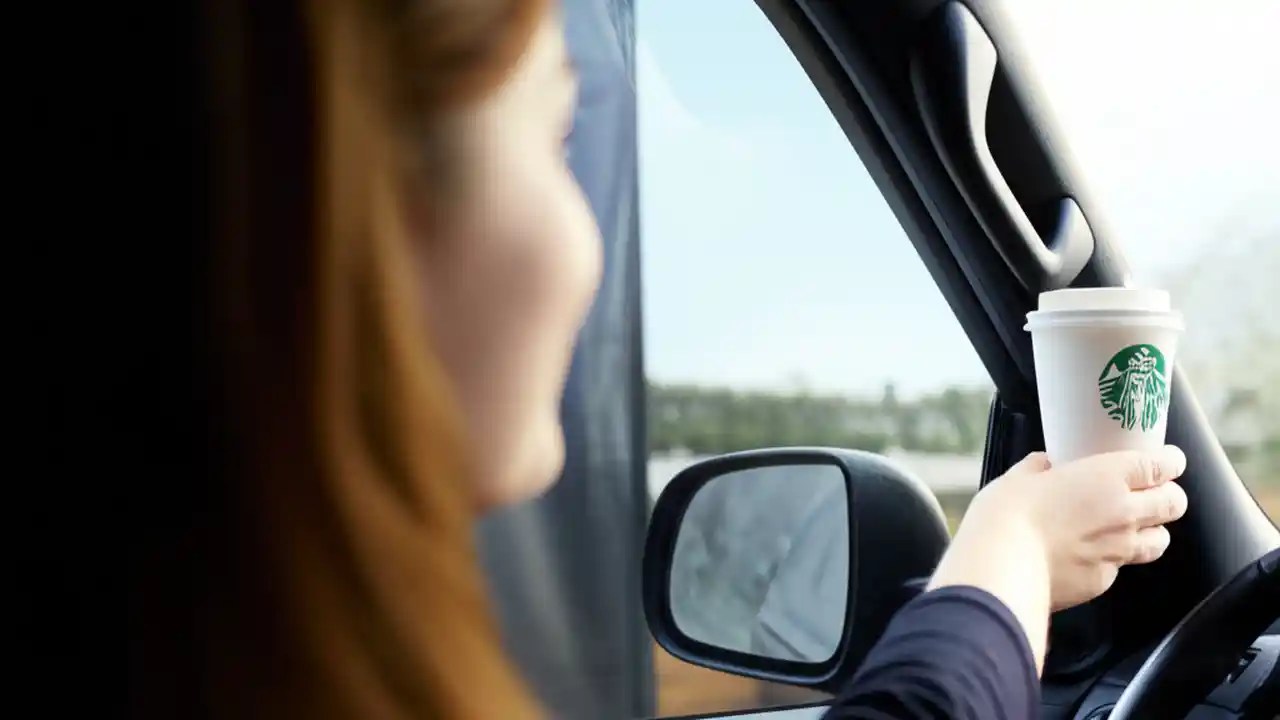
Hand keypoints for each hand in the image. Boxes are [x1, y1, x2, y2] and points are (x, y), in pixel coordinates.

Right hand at [976, 446, 1188, 608]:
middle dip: (1169, 496)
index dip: (1170, 462)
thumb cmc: (1008, 516)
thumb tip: (1043, 465)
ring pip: (1160, 540)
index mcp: (1106, 477)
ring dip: (1152, 530)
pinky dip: (1113, 560)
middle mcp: (1123, 514)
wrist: (1003, 566)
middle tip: (1154, 492)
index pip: (1161, 465)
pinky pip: (1122, 568)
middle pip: (1174, 503)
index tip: (1168, 460)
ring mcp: (1118, 551)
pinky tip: (1090, 556)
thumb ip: (1039, 468)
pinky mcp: (1103, 581)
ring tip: (1133, 527)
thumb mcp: (1019, 477)